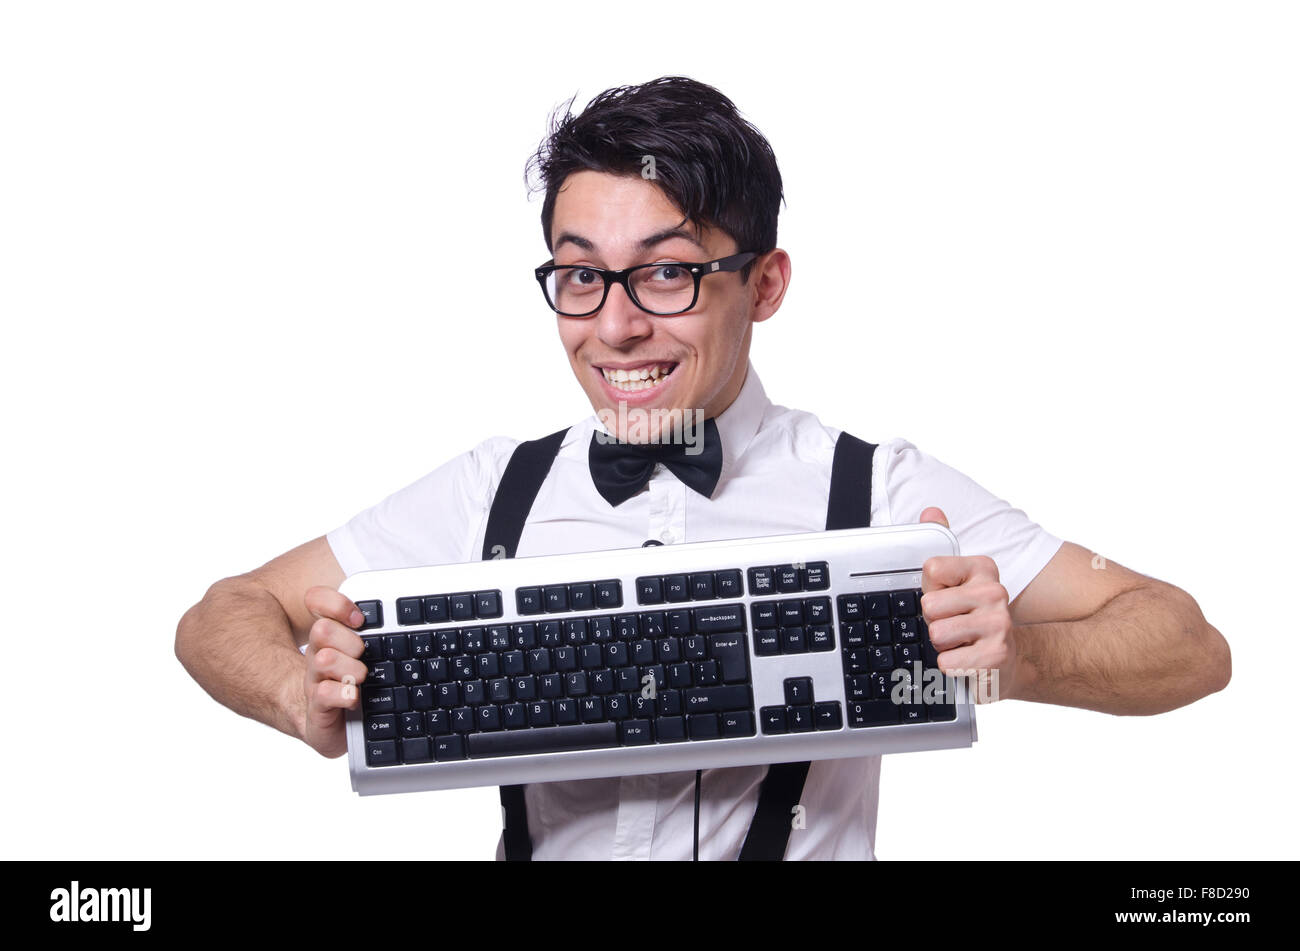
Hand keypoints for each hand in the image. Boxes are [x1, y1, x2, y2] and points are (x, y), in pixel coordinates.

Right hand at [301, 586, 367, 756]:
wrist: (328, 724)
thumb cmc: (349, 683)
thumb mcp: (362, 653)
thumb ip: (375, 630)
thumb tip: (404, 616)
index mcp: (329, 635)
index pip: (316, 600)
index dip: (337, 604)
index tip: (359, 619)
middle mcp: (318, 654)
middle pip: (321, 629)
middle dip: (349, 639)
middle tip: (363, 653)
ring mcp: (315, 680)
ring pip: (323, 659)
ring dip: (350, 668)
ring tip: (361, 678)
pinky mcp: (317, 707)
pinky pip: (323, 694)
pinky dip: (343, 693)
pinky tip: (353, 697)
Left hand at [918, 507, 1016, 701]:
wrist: (1008, 659)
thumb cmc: (975, 617)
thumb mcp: (959, 579)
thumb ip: (942, 543)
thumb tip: (930, 511)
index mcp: (983, 568)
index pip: (932, 569)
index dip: (931, 588)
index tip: (947, 596)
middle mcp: (995, 592)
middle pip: (929, 605)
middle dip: (934, 621)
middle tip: (953, 624)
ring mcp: (998, 624)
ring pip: (937, 634)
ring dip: (942, 644)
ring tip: (960, 642)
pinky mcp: (996, 656)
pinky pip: (946, 661)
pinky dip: (951, 665)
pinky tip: (967, 659)